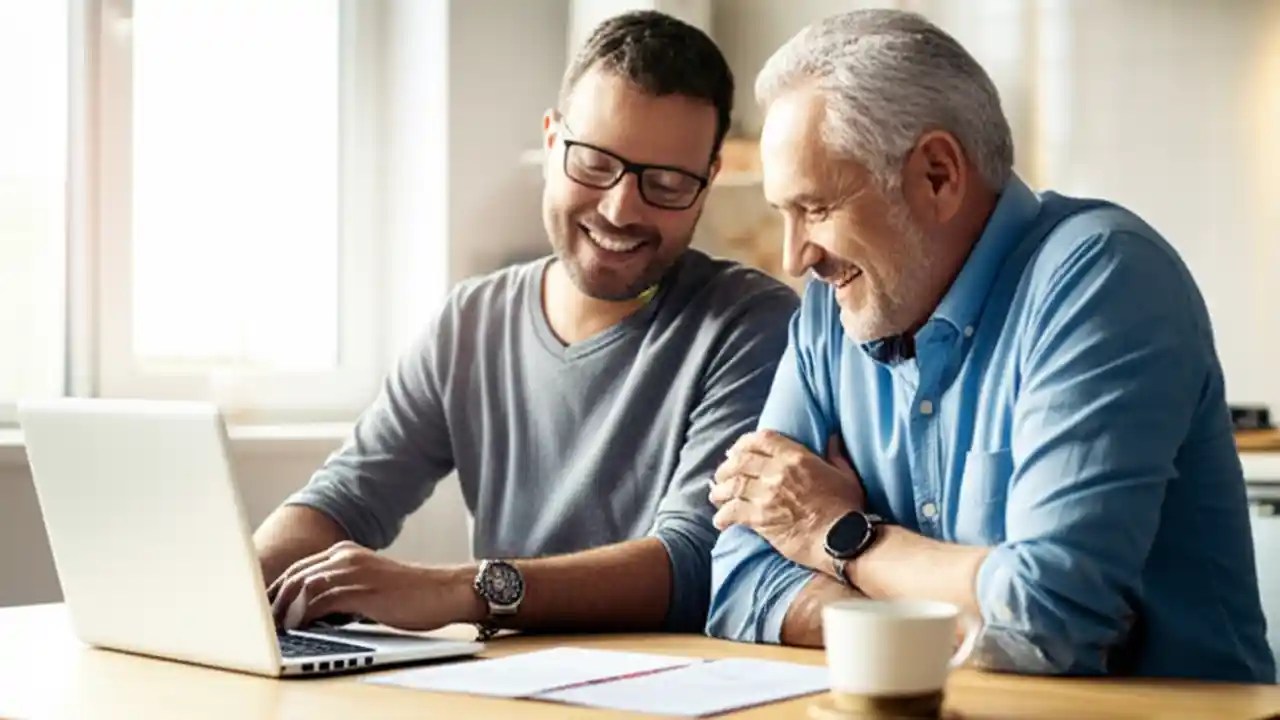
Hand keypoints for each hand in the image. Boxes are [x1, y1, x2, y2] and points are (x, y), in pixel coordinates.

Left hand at [266, 541, 482, 630]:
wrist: (443, 590)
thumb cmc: (409, 593)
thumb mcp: (368, 584)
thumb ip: (340, 590)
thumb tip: (310, 612)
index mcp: (345, 552)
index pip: (298, 569)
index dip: (276, 590)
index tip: (264, 610)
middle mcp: (345, 557)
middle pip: (294, 576)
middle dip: (273, 600)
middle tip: (260, 623)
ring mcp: (354, 572)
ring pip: (303, 587)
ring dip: (283, 609)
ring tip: (274, 629)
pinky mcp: (363, 591)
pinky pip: (321, 601)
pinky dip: (304, 615)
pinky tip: (297, 627)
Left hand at [709, 431, 865, 570]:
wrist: (843, 539)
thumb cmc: (847, 508)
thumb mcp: (845, 474)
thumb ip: (835, 454)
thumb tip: (832, 437)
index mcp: (796, 457)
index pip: (761, 439)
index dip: (744, 443)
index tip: (736, 450)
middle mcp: (777, 472)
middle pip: (741, 461)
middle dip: (727, 467)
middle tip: (722, 475)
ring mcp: (767, 495)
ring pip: (733, 485)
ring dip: (720, 490)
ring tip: (716, 496)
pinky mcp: (761, 518)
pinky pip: (733, 512)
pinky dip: (723, 515)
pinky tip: (720, 520)